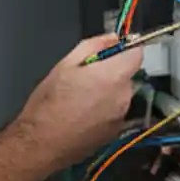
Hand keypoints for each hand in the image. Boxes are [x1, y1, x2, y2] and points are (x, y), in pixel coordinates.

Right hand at [12, 34, 142, 171]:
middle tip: (83, 78)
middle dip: (110, 73)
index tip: (111, 51)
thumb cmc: (48, 103)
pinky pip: (114, 112)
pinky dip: (103, 110)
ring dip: (106, 93)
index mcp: (113, 76)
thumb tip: (111, 38)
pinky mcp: (116, 132)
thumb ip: (92, 46)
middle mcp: (124, 96)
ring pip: (120, 95)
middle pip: (127, 75)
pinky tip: (81, 114)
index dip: (125, 49)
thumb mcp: (64, 65)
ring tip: (78, 98)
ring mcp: (122, 116)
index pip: (137, 54)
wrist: (42, 142)